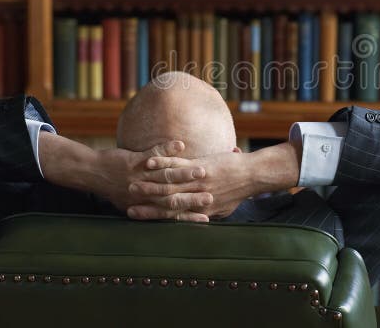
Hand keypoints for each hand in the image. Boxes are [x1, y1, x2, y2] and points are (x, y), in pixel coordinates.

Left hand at [93, 141, 212, 221]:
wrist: (92, 173)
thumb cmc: (113, 188)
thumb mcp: (132, 200)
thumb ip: (151, 204)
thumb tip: (167, 207)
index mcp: (147, 204)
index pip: (174, 212)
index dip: (192, 213)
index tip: (208, 212)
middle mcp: (145, 194)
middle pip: (174, 196)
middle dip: (195, 196)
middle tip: (212, 195)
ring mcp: (141, 178)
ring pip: (167, 176)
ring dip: (186, 173)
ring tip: (204, 170)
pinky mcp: (135, 162)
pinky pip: (153, 155)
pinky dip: (167, 149)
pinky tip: (181, 144)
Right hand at [127, 150, 253, 220]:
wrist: (253, 175)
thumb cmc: (240, 190)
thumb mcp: (225, 206)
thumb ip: (212, 211)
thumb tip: (205, 217)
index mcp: (200, 210)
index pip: (170, 215)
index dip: (152, 216)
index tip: (134, 215)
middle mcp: (196, 199)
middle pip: (165, 203)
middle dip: (145, 204)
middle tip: (126, 205)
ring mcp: (198, 183)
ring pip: (168, 185)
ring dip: (149, 184)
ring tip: (131, 184)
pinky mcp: (201, 168)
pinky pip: (178, 165)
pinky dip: (162, 163)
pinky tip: (148, 163)